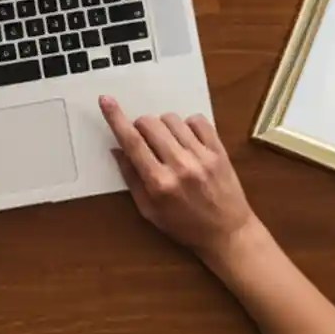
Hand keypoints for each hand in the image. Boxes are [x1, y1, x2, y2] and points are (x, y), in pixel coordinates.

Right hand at [99, 95, 258, 270]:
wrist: (228, 233)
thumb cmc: (185, 226)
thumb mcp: (150, 212)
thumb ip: (132, 179)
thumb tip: (117, 149)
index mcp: (159, 183)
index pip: (132, 142)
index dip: (116, 118)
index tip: (106, 100)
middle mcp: (180, 166)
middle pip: (150, 125)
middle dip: (141, 126)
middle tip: (145, 140)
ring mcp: (202, 157)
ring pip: (172, 120)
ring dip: (163, 126)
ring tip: (168, 143)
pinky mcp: (219, 151)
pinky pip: (198, 121)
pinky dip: (188, 125)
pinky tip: (187, 140)